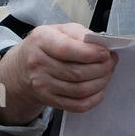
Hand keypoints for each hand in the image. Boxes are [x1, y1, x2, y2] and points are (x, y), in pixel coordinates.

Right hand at [0, 23, 116, 123]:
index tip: (106, 52)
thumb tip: (101, 45)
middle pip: (77, 72)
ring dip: (101, 82)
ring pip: (80, 90)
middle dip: (102, 68)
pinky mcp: (49, 100)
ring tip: (107, 73)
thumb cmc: (46, 45)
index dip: (91, 53)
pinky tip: (99, 89)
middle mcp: (38, 64)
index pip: (67, 50)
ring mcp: (42, 85)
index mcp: (41, 41)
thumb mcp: (59, 30)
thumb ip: (80, 34)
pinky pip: (77, 105)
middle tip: (111, 62)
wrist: (22, 67)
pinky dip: (94, 99)